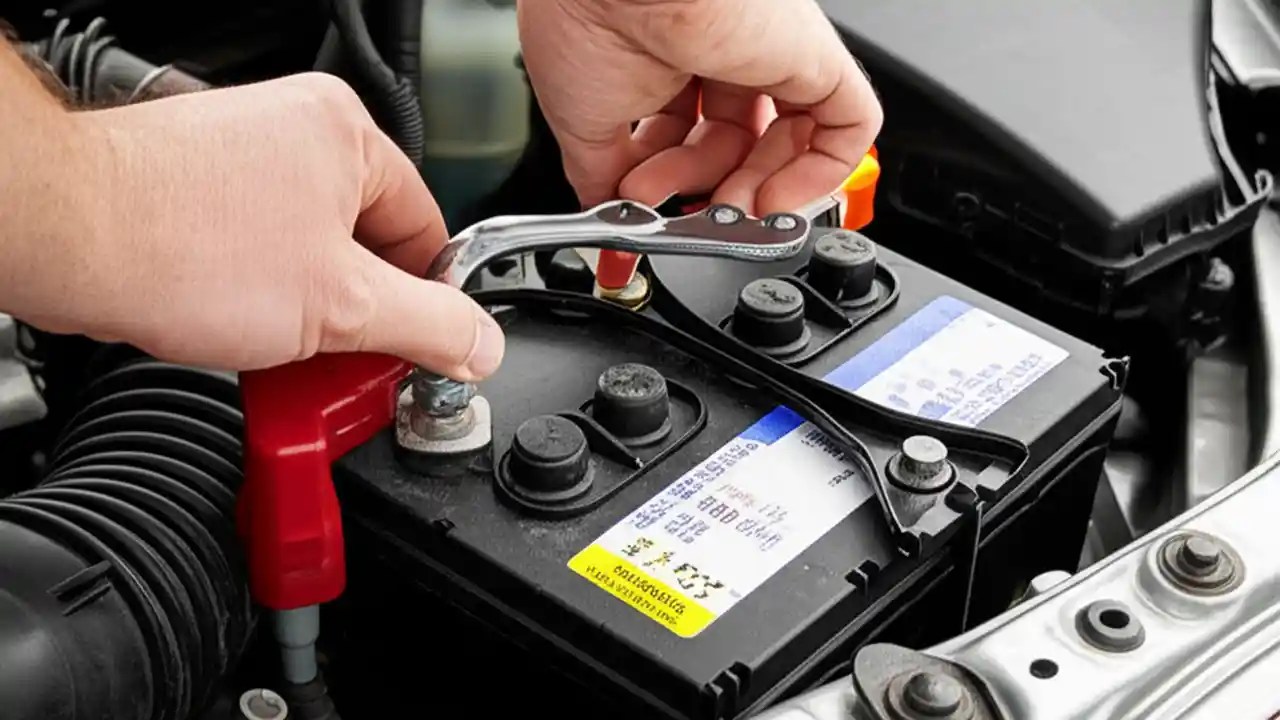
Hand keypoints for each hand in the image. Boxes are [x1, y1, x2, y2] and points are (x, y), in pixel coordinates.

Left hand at [41, 73, 503, 377]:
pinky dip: (267, 309)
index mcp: (349, 138)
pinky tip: (254, 347)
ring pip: (313, 263)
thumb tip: (480, 345)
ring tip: (296, 366)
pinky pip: (262, 261)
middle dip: (363, 320)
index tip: (422, 349)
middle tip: (355, 369)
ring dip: (313, 324)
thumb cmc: (182, 243)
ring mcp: (243, 169)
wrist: (63, 237)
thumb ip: (429, 327)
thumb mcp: (343, 307)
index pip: (427, 231)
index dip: (430, 302)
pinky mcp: (199, 200)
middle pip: (368, 250)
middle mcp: (297, 139)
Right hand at [517, 0, 882, 214]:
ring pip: (788, 142)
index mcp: (666, 57)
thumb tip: (613, 219)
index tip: (650, 214)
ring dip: (754, 196)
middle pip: (733, 145)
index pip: (684, 136)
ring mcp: (772, 55)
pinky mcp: (815, 59)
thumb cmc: (588, 19)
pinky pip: (846, 128)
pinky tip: (774, 203)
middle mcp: (721, 51)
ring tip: (722, 213)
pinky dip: (818, 177)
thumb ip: (601, 178)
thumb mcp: (583, 123)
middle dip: (705, 191)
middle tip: (683, 216)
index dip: (669, 182)